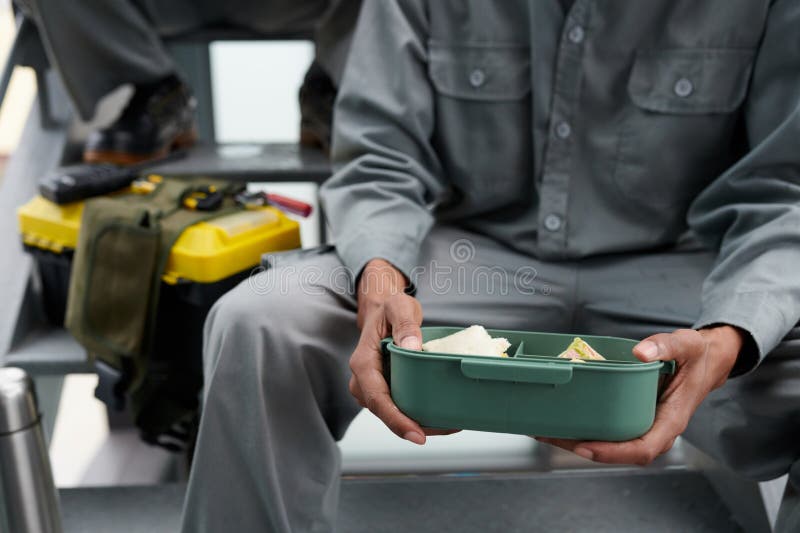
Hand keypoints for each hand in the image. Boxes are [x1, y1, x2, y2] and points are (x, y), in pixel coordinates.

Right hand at [349, 259, 457, 444]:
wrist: (383, 311)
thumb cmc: (390, 308)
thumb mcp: (399, 306)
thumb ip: (405, 324)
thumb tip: (411, 348)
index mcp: (363, 363)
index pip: (377, 399)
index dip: (396, 420)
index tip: (417, 435)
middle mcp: (363, 381)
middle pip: (385, 413)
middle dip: (413, 427)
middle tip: (447, 429)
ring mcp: (372, 388)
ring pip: (392, 414)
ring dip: (419, 423)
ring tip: (450, 423)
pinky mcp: (385, 390)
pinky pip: (398, 407)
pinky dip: (418, 414)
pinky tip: (442, 414)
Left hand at [536, 326, 742, 464]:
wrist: (708, 360)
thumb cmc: (699, 355)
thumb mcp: (687, 345)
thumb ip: (665, 346)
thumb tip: (640, 351)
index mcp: (672, 420)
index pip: (642, 449)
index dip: (613, 452)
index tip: (585, 447)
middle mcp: (656, 429)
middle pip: (619, 451)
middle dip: (582, 447)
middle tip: (550, 435)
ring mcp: (645, 424)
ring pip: (611, 444)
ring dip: (577, 440)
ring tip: (546, 430)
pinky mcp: (635, 416)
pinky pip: (610, 429)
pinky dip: (585, 427)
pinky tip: (561, 417)